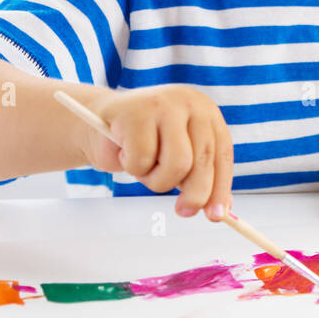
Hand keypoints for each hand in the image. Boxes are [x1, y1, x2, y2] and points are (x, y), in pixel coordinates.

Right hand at [74, 85, 234, 220]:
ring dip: (158, 180)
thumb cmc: (142, 143)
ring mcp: (162, 105)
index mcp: (205, 111)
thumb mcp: (178, 157)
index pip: (221, 153)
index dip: (220, 187)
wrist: (97, 124)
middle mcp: (189, 102)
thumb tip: (220, 209)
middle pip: (202, 160)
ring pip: (177, 164)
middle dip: (195, 194)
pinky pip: (143, 160)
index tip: (216, 214)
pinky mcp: (135, 114)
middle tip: (184, 211)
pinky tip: (125, 152)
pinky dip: (133, 167)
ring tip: (144, 168)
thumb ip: (200, 177)